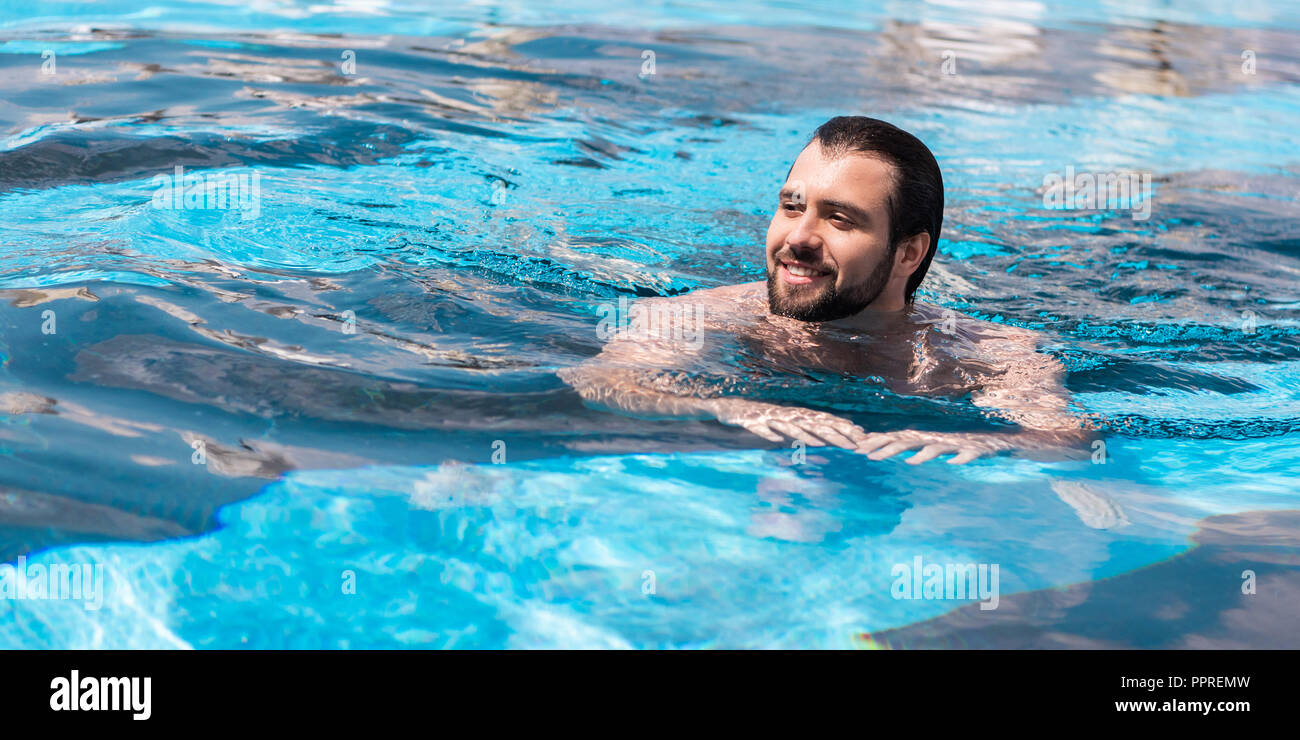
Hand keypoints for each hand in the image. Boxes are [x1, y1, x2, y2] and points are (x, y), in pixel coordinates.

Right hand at [707, 398, 870, 449]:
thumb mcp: (786, 425)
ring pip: (789, 425)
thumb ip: (804, 431)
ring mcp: (768, 417)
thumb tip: (827, 438)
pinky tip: (776, 440)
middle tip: (851, 443)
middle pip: (813, 423)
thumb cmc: (761, 418)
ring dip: (803, 434)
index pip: (825, 420)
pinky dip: (768, 433)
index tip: (862, 436)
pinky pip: (759, 427)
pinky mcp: (749, 420)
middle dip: (833, 433)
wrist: (730, 407)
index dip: (843, 427)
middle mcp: (786, 414)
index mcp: (797, 415)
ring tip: (819, 442)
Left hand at [855, 429, 1009, 464]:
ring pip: (937, 447)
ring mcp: (956, 443)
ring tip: (910, 462)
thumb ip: (911, 450)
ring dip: (924, 454)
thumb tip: (886, 454)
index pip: (896, 438)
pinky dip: (961, 458)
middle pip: (909, 441)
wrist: (994, 441)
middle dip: (889, 448)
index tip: (856, 450)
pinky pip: (968, 454)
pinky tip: (954, 463)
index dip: (877, 443)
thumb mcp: (931, 448)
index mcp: (924, 438)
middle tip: (870, 457)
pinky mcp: (975, 450)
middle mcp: (936, 438)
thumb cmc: (957, 446)